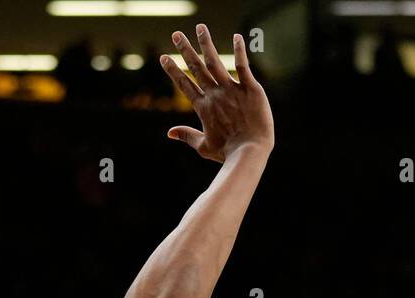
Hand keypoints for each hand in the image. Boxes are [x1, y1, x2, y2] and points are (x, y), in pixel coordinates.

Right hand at [159, 26, 273, 161]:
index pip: (184, 84)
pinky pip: (242, 66)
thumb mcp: (203, 146)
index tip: (164, 57)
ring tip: (200, 27)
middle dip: (185, 50)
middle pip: (196, 68)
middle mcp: (214, 95)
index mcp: (203, 108)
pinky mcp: (250, 89)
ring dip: (206, 43)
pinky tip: (237, 36)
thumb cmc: (227, 152)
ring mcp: (232, 90)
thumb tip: (169, 133)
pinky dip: (239, 50)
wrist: (249, 152)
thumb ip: (187, 135)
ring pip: (215, 62)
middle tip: (177, 34)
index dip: (173, 70)